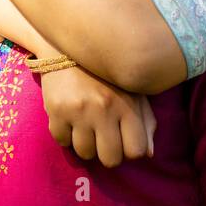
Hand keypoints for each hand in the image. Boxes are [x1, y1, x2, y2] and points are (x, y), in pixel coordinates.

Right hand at [40, 66, 155, 166]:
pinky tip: (70, 120)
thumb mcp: (133, 91)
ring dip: (86, 145)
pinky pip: (62, 142)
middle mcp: (104, 108)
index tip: (124, 141)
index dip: (130, 151)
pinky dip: (66, 135)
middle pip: (111, 159)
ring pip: (85, 153)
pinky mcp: (56, 110)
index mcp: (128, 104)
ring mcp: (79, 110)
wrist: (69, 46)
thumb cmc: (107, 73)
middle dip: (108, 153)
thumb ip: (146, 122)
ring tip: (86, 128)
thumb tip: (149, 154)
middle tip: (103, 140)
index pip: (136, 151)